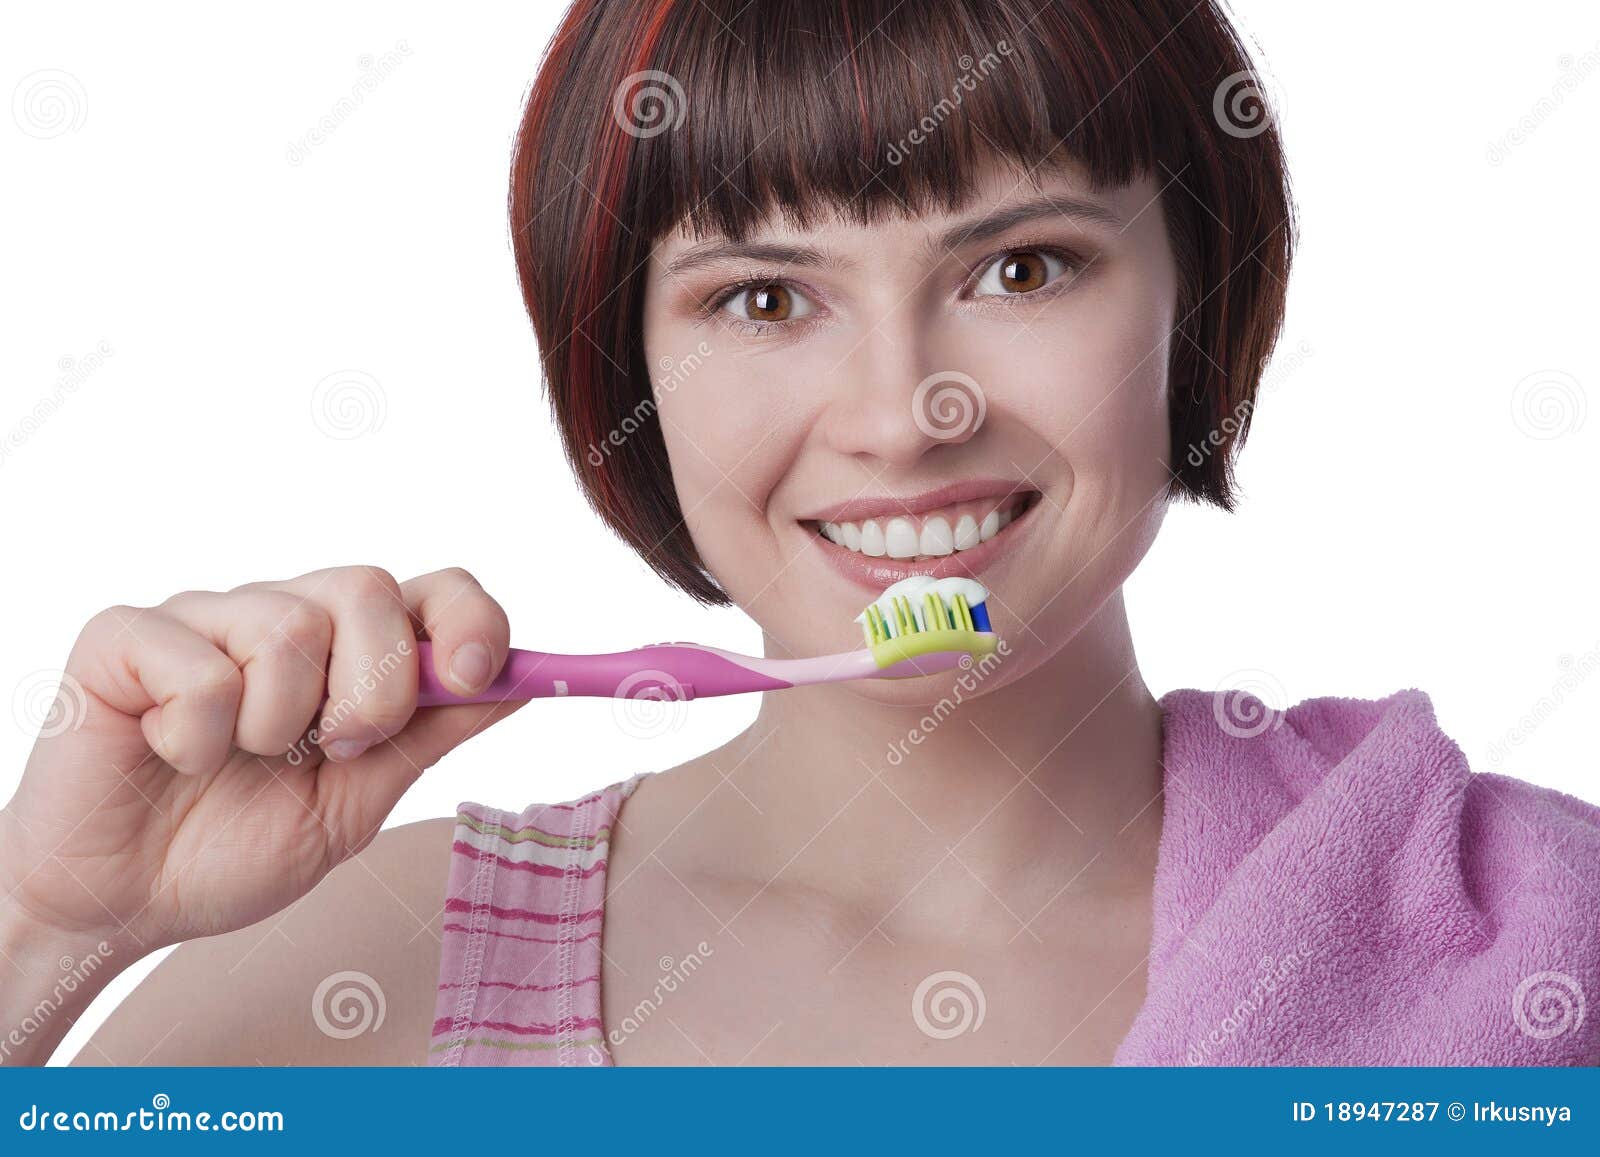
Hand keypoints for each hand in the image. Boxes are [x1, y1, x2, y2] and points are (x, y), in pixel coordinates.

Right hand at [0, 565, 520, 955]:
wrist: (120, 904)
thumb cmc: (233, 847)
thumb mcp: (358, 801)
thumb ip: (431, 735)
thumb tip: (525, 683)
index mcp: (350, 651)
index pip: (436, 590)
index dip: (471, 620)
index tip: (476, 675)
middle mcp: (284, 616)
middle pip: (369, 587)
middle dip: (373, 688)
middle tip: (333, 749)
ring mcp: (205, 618)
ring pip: (289, 626)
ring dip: (277, 724)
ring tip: (239, 760)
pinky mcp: (126, 637)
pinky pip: (200, 665)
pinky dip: (197, 736)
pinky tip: (174, 755)